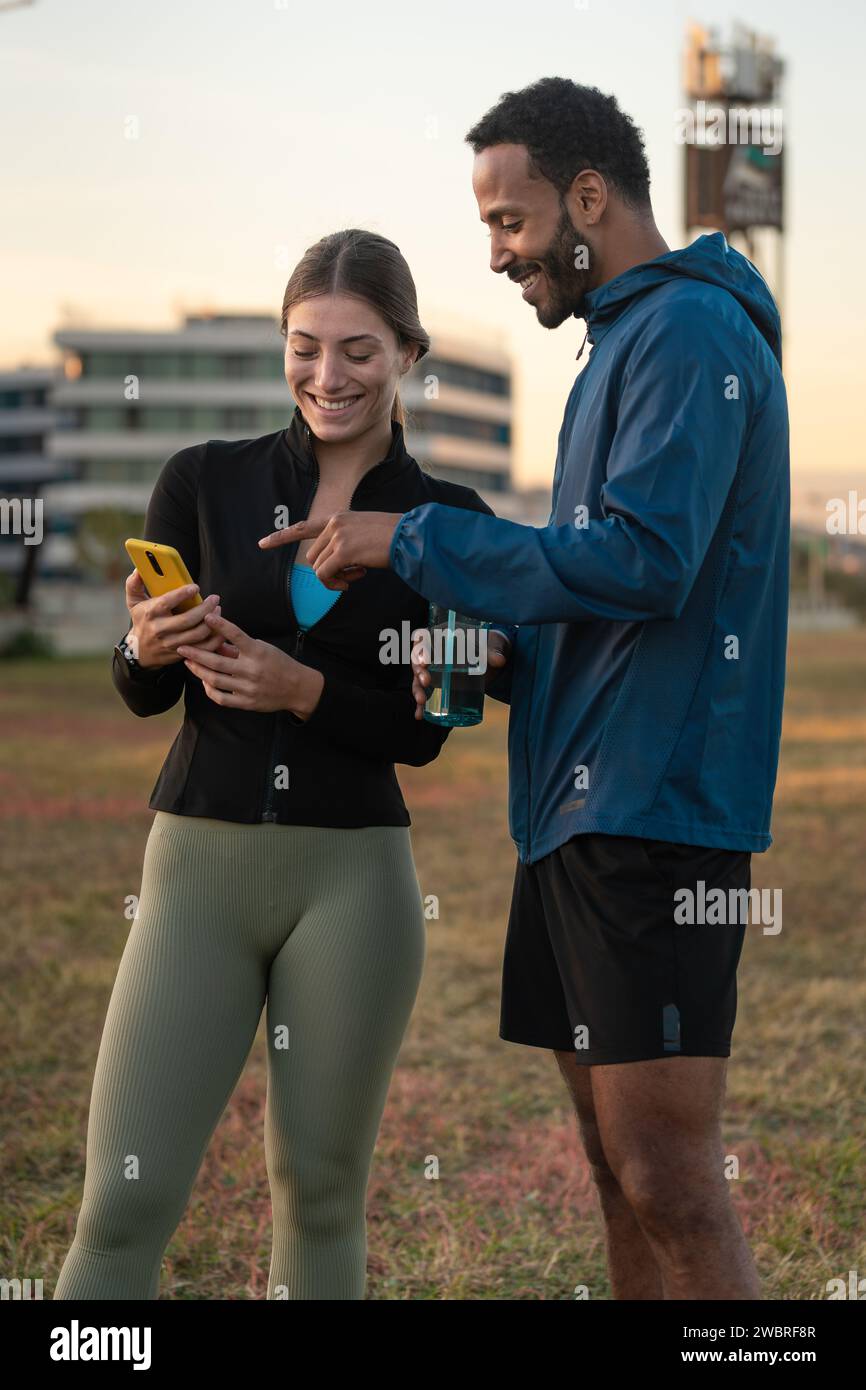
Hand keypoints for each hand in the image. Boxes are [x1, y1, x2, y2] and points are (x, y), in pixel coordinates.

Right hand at [124, 569, 235, 668]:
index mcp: (151, 613)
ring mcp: (171, 643)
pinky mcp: (181, 653)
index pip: (166, 603)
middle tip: (214, 599)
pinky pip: (202, 648)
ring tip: (218, 610)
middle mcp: (160, 629)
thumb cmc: (141, 622)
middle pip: (187, 620)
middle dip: (205, 608)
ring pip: (197, 635)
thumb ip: (134, 584)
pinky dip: (214, 638)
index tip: (195, 587)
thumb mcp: (134, 602)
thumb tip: (138, 570)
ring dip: (212, 622)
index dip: (182, 594)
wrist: (140, 651)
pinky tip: (219, 627)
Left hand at [176, 612, 323, 715]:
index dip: (220, 625)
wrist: (297, 688)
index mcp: (257, 652)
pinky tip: (204, 682)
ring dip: (198, 670)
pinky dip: (209, 690)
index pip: (235, 635)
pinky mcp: (246, 702)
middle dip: (196, 653)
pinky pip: (221, 698)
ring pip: (215, 680)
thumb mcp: (262, 649)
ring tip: (188, 662)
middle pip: (216, 661)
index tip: (206, 617)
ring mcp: (248, 688)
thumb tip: (216, 641)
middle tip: (181, 646)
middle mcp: (251, 670)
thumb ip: (239, 648)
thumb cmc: (279, 664)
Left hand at [257, 511, 403, 589]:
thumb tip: (336, 567)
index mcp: (337, 518)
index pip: (302, 527)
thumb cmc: (393, 538)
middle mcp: (334, 524)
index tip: (262, 543)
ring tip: (356, 575)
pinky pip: (326, 575)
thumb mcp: (364, 534)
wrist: (409, 535)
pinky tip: (356, 578)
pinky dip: (336, 583)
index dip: (281, 537)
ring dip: (334, 579)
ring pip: (318, 568)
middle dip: (328, 572)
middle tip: (351, 575)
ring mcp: (337, 536)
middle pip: (312, 557)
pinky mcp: (343, 551)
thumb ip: (346, 543)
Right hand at [410, 627, 511, 719]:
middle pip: (418, 660)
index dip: (420, 648)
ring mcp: (434, 669)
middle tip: (426, 681)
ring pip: (419, 679)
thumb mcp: (491, 646)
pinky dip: (421, 705)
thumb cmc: (489, 645)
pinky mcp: (438, 684)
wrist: (492, 658)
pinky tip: (419, 715)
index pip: (424, 638)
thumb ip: (493, 652)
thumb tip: (499, 661)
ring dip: (417, 690)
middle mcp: (434, 652)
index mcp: (443, 637)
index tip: (424, 660)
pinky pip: (426, 693)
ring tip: (421, 701)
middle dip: (418, 671)